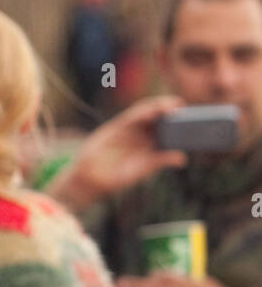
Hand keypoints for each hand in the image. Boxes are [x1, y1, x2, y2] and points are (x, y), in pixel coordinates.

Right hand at [49, 95, 187, 211]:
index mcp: (151, 145)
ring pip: (148, 113)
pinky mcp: (118, 126)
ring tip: (173, 106)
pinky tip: (153, 110)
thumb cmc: (115, 178)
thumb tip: (183, 158)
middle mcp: (142, 134)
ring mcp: (130, 129)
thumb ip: (160, 161)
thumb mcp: (141, 170)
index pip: (170, 130)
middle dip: (172, 111)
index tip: (195, 120)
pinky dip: (143, 111)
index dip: (181, 123)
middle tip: (185, 109)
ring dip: (160, 107)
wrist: (91, 180)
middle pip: (160, 118)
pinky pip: (132, 115)